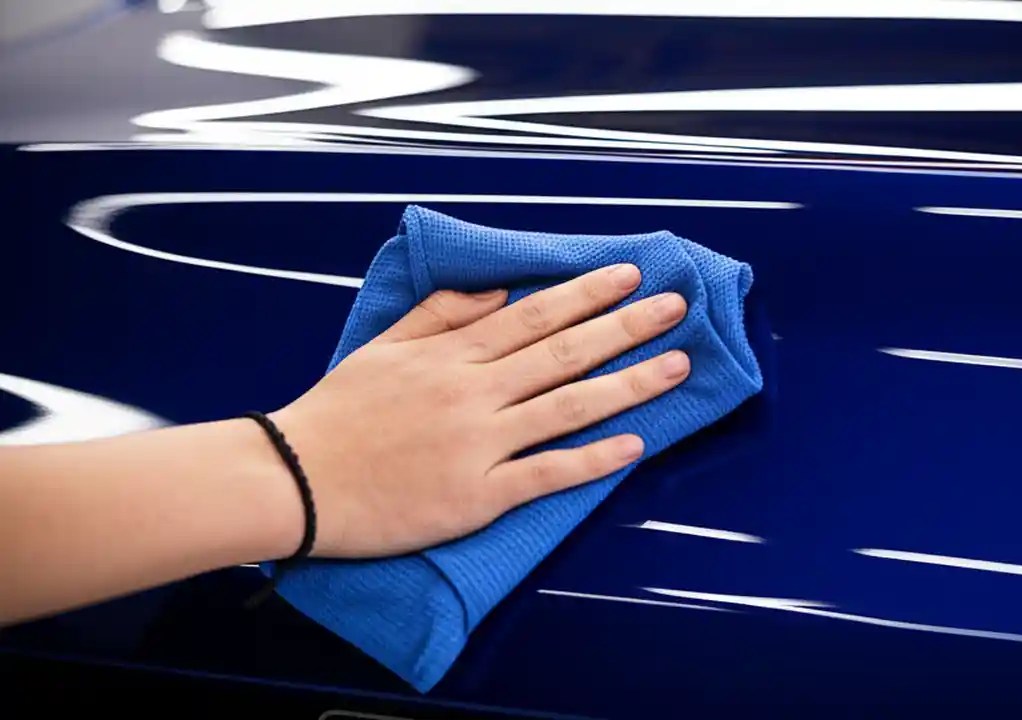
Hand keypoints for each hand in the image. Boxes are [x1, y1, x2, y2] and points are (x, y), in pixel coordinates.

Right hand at [268, 263, 689, 557]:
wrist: (294, 480)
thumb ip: (441, 312)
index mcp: (452, 355)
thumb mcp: (384, 346)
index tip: (630, 276)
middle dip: (626, 326)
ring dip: (629, 384)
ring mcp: (478, 444)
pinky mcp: (476, 495)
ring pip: (568, 407)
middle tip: (678, 307)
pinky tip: (633, 446)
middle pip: (564, 352)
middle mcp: (473, 392)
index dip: (587, 294)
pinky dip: (592, 460)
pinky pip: (546, 474)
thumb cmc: (337, 413)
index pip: (534, 315)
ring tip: (677, 365)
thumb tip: (497, 290)